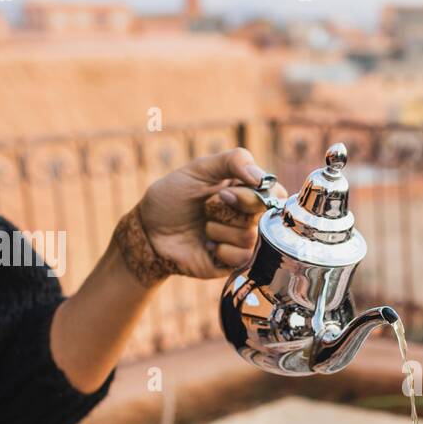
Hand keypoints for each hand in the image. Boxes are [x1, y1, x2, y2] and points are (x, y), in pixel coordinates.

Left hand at [133, 148, 287, 280]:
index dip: (255, 195)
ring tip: (203, 228)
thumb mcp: (198, 169)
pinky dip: (220, 250)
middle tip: (208, 207)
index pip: (274, 192)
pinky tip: (206, 246)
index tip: (225, 193)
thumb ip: (233, 161)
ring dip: (219, 230)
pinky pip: (242, 256)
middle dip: (230, 210)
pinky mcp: (234, 262)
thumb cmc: (171, 198)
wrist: (148, 232)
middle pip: (264, 215)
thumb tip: (263, 178)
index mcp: (244, 190)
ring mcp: (242, 240)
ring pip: (250, 236)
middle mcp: (248, 216)